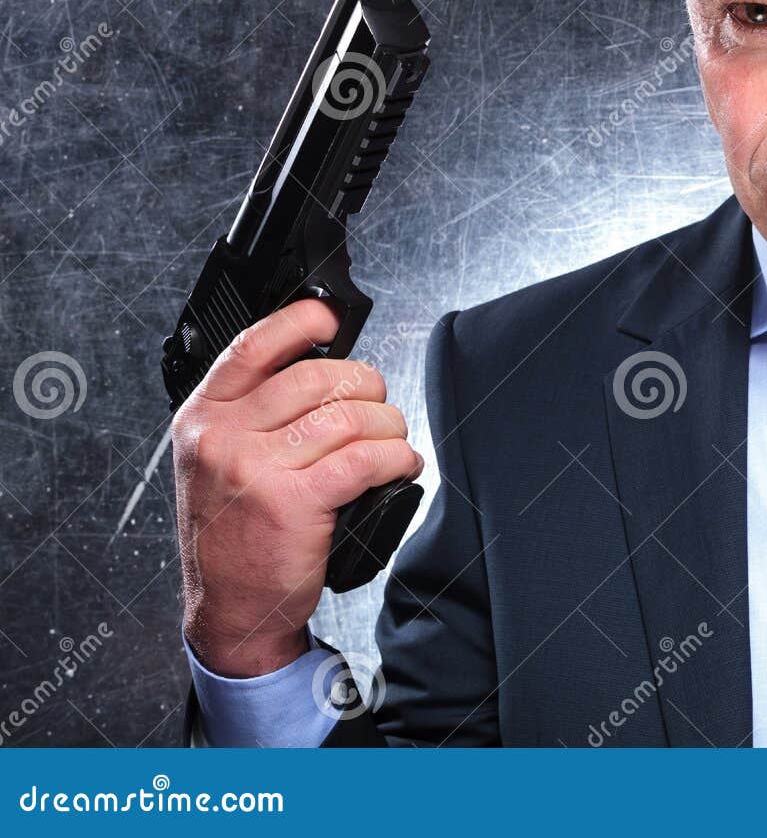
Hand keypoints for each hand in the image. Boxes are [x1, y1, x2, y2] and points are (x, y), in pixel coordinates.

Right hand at [173, 298, 422, 677]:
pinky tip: (399, 467)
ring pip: (349, 417)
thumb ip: (254, 415)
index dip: (299, 321)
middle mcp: (223, 437)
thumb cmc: (234, 536)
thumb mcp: (218, 462)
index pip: (253, 346)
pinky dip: (395, 458)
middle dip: (367, 389)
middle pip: (318, 378)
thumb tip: (323, 370)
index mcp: (204, 418)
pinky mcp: (292, 502)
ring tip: (391, 445)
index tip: (331, 318)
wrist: (230, 610)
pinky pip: (364, 458)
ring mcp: (254, 469)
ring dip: (388, 428)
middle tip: (379, 412)